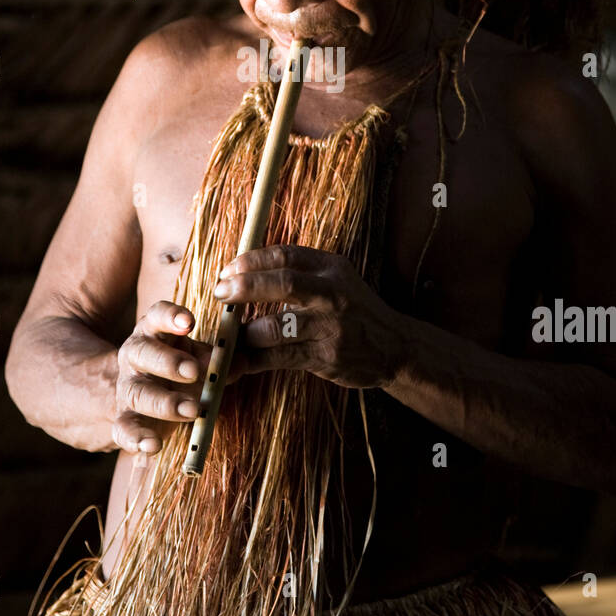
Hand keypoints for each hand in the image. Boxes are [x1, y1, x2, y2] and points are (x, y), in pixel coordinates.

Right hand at [112, 301, 242, 455]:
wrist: (148, 394)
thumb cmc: (182, 367)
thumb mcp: (199, 357)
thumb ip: (218, 359)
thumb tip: (238, 362)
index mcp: (154, 332)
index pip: (157, 316)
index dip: (171, 316)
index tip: (189, 323)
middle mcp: (135, 356)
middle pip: (143, 352)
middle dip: (169, 362)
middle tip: (194, 372)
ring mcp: (128, 388)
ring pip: (138, 392)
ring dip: (165, 403)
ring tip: (192, 411)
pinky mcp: (124, 418)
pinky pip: (124, 429)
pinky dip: (137, 438)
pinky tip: (153, 446)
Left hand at [214, 245, 408, 388]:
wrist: (394, 346)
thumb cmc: (353, 310)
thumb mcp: (335, 279)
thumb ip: (298, 272)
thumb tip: (242, 272)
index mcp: (331, 268)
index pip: (285, 255)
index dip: (252, 261)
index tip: (228, 270)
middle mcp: (333, 293)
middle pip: (283, 284)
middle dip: (245, 287)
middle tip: (220, 293)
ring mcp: (331, 327)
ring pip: (277, 327)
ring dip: (246, 332)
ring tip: (228, 334)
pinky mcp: (326, 357)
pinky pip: (280, 357)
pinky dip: (254, 359)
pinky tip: (239, 360)